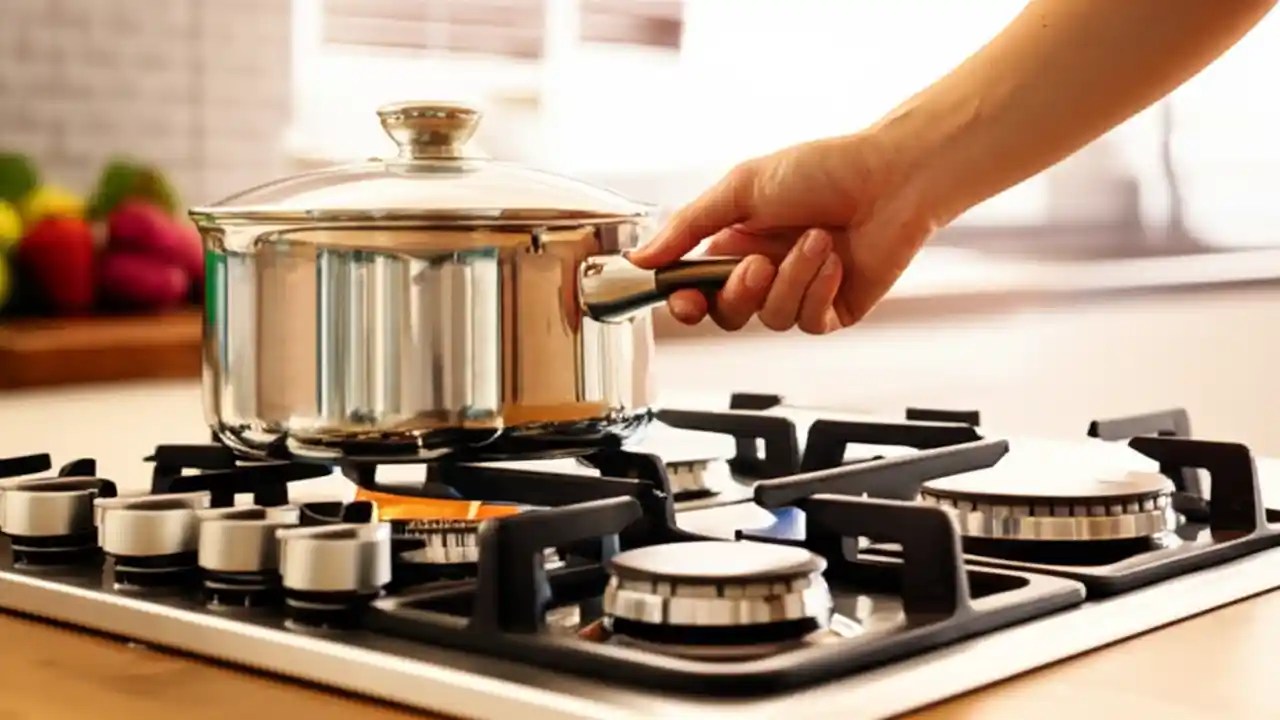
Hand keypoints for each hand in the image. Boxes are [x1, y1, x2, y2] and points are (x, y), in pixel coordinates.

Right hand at [628, 132, 936, 333]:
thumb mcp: (742, 188)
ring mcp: (800, 292)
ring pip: (771, 319)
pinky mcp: (835, 308)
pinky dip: (818, 291)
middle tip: (758, 264)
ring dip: (792, 281)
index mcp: (735, 242)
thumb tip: (640, 256)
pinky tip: (834, 261)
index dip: (685, 302)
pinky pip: (809, 322)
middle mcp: (765, 271)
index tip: (684, 299)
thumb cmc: (824, 170)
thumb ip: (688, 227)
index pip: (695, 290)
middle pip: (728, 315)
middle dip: (739, 293)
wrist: (892, 177)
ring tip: (816, 241)